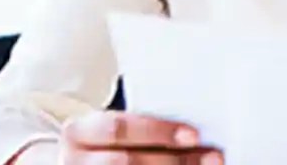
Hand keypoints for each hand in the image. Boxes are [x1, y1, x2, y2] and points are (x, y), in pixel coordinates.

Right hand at [56, 111, 222, 163]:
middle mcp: (74, 161)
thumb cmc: (109, 144)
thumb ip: (145, 125)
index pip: (117, 128)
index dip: (156, 131)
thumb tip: (198, 126)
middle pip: (126, 162)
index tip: (194, 135)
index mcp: (80, 132)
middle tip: (212, 157)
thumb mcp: (117, 130)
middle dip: (174, 161)